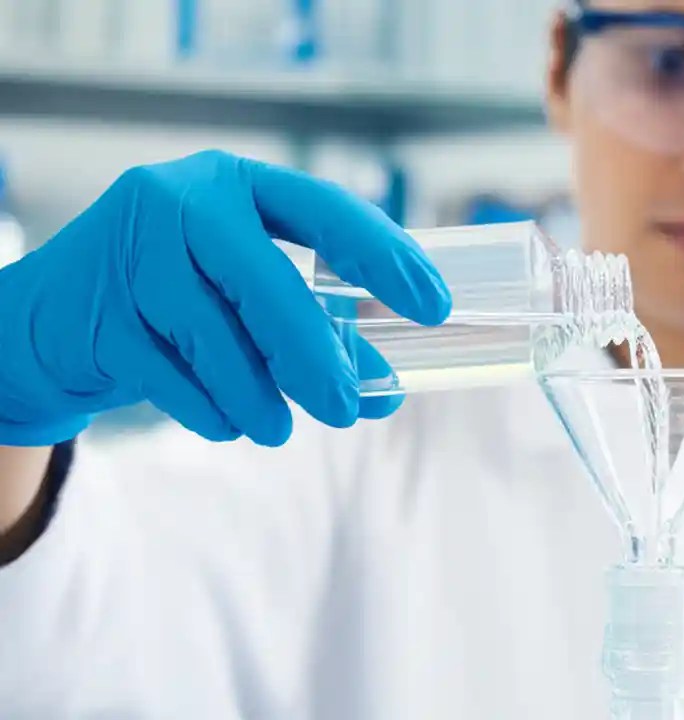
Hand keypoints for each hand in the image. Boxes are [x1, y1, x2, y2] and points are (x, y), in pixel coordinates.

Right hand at [0, 150, 450, 446]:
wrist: (51, 323)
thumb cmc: (175, 304)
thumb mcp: (246, 301)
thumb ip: (317, 332)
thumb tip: (387, 390)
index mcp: (236, 183)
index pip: (324, 209)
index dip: (385, 256)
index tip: (435, 306)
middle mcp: (180, 201)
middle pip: (265, 279)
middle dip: (313, 352)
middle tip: (350, 409)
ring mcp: (128, 251)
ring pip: (214, 335)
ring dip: (257, 395)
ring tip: (276, 429)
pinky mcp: (95, 312)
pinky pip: (168, 374)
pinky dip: (208, 409)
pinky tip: (227, 423)